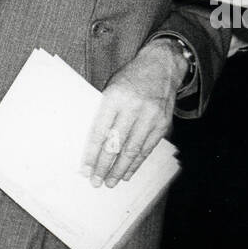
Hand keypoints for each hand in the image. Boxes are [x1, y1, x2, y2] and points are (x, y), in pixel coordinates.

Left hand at [81, 39, 186, 186]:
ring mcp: (150, 116)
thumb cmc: (131, 77)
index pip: (100, 132)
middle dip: (104, 166)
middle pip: (116, 144)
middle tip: (96, 182)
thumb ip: (104, 112)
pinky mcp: (162, 124)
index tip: (85, 170)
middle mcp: (134, 107)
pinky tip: (127, 173)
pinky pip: (147, 149)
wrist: (162, 66)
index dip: (92, 154)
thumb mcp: (111, 86)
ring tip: (110, 182)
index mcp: (115, 97)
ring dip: (120, 169)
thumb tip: (93, 143)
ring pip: (132, 150)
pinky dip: (136, 163)